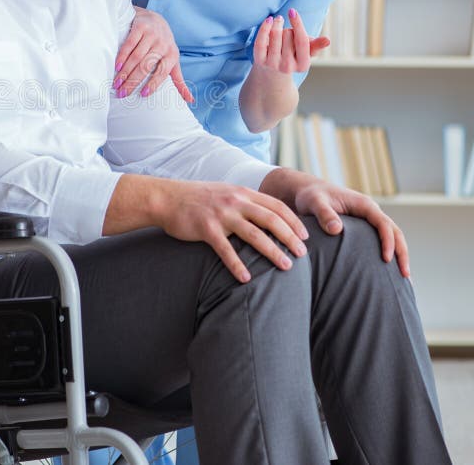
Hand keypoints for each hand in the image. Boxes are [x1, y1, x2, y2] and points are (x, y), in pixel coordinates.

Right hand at [113, 7, 193, 101]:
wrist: (155, 18)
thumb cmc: (164, 45)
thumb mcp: (173, 61)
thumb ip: (179, 80)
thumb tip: (190, 100)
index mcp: (172, 55)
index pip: (162, 73)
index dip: (153, 84)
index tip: (142, 95)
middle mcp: (163, 44)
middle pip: (146, 66)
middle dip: (133, 81)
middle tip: (122, 93)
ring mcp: (152, 35)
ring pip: (137, 57)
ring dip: (125, 72)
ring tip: (116, 83)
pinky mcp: (141, 27)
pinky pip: (130, 44)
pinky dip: (122, 55)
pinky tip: (117, 66)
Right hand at [157, 180, 308, 282]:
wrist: (167, 198)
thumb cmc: (197, 199)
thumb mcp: (225, 193)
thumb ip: (245, 202)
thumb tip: (267, 216)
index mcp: (242, 193)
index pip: (276, 206)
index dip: (293, 221)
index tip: (306, 237)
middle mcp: (235, 201)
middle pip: (271, 219)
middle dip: (290, 237)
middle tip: (302, 254)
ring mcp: (221, 214)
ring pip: (254, 234)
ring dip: (272, 251)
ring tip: (286, 267)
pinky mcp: (205, 228)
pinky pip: (225, 249)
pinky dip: (236, 264)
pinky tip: (246, 279)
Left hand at [252, 8, 328, 74]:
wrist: (273, 72)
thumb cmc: (294, 56)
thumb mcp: (307, 52)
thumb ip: (316, 45)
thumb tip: (327, 40)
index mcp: (303, 65)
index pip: (302, 40)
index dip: (297, 24)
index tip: (292, 11)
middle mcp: (287, 67)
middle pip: (288, 35)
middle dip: (288, 28)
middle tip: (287, 32)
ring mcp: (272, 65)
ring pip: (275, 35)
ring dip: (277, 24)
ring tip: (278, 22)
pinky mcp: (259, 61)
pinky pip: (261, 40)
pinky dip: (264, 27)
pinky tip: (268, 20)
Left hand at [293, 179, 410, 276]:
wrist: (308, 192)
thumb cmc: (311, 196)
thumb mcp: (315, 202)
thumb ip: (324, 214)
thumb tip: (337, 230)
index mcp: (363, 205)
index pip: (383, 223)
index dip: (388, 241)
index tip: (386, 259)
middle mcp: (370, 212)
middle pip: (395, 232)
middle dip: (402, 253)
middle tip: (405, 276)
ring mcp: (368, 220)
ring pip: (392, 237)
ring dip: (399, 256)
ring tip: (403, 279)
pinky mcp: (364, 229)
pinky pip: (380, 241)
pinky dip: (388, 254)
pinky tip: (388, 274)